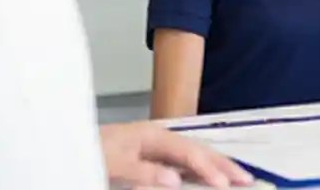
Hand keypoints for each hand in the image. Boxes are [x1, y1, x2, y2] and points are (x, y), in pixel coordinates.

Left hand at [100, 121, 253, 188]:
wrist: (73, 144)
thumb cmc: (93, 149)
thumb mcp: (116, 163)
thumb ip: (145, 172)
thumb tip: (175, 179)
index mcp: (153, 136)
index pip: (188, 153)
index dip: (208, 168)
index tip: (223, 184)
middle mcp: (159, 139)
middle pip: (198, 150)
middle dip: (223, 164)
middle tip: (247, 178)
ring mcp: (157, 147)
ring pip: (194, 156)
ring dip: (216, 166)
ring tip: (238, 176)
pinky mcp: (153, 157)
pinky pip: (183, 163)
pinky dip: (200, 170)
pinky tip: (209, 178)